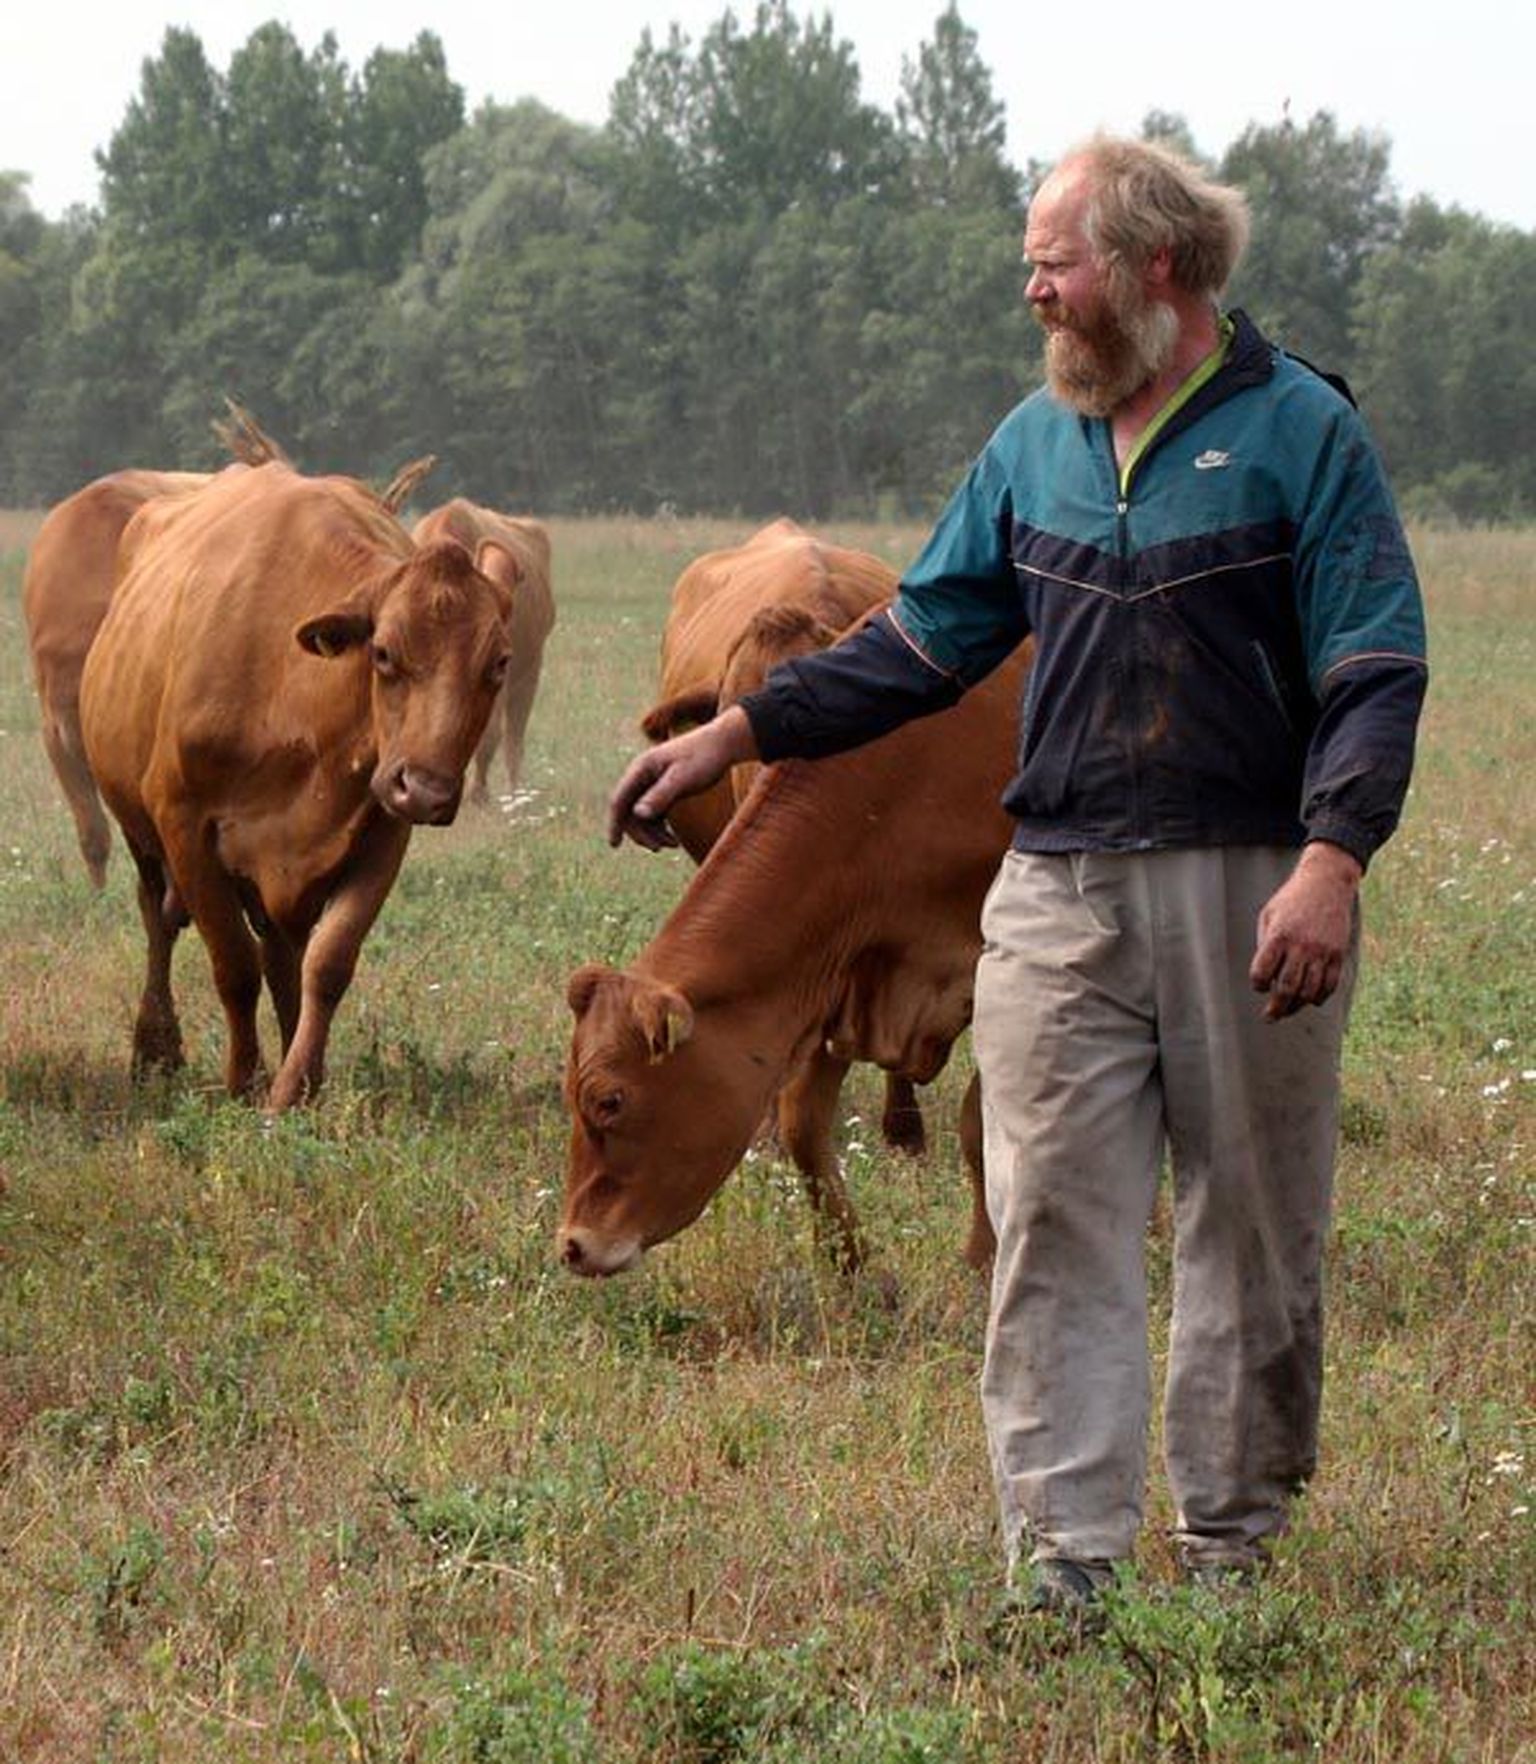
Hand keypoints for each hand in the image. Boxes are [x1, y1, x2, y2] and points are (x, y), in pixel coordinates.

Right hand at [607, 705, 758, 848]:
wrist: (723, 744)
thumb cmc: (704, 757)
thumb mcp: (682, 778)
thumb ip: (660, 796)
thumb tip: (637, 814)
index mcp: (641, 768)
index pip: (619, 800)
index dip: (614, 823)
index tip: (614, 845)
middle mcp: (642, 775)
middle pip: (629, 812)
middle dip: (640, 833)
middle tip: (658, 849)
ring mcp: (652, 783)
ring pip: (642, 816)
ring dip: (652, 834)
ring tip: (674, 845)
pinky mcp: (664, 790)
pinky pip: (654, 814)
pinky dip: (661, 829)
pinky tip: (674, 840)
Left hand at [1249, 841, 1360, 1019]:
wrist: (1326, 882)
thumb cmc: (1291, 899)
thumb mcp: (1269, 915)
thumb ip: (1265, 944)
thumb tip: (1265, 976)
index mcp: (1279, 936)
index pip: (1262, 972)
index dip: (1258, 984)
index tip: (1259, 985)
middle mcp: (1301, 946)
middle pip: (1287, 988)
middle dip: (1276, 1007)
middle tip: (1270, 1016)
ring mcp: (1322, 952)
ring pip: (1310, 991)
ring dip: (1297, 1006)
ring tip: (1288, 1010)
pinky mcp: (1338, 954)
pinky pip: (1330, 985)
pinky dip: (1319, 997)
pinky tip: (1310, 999)